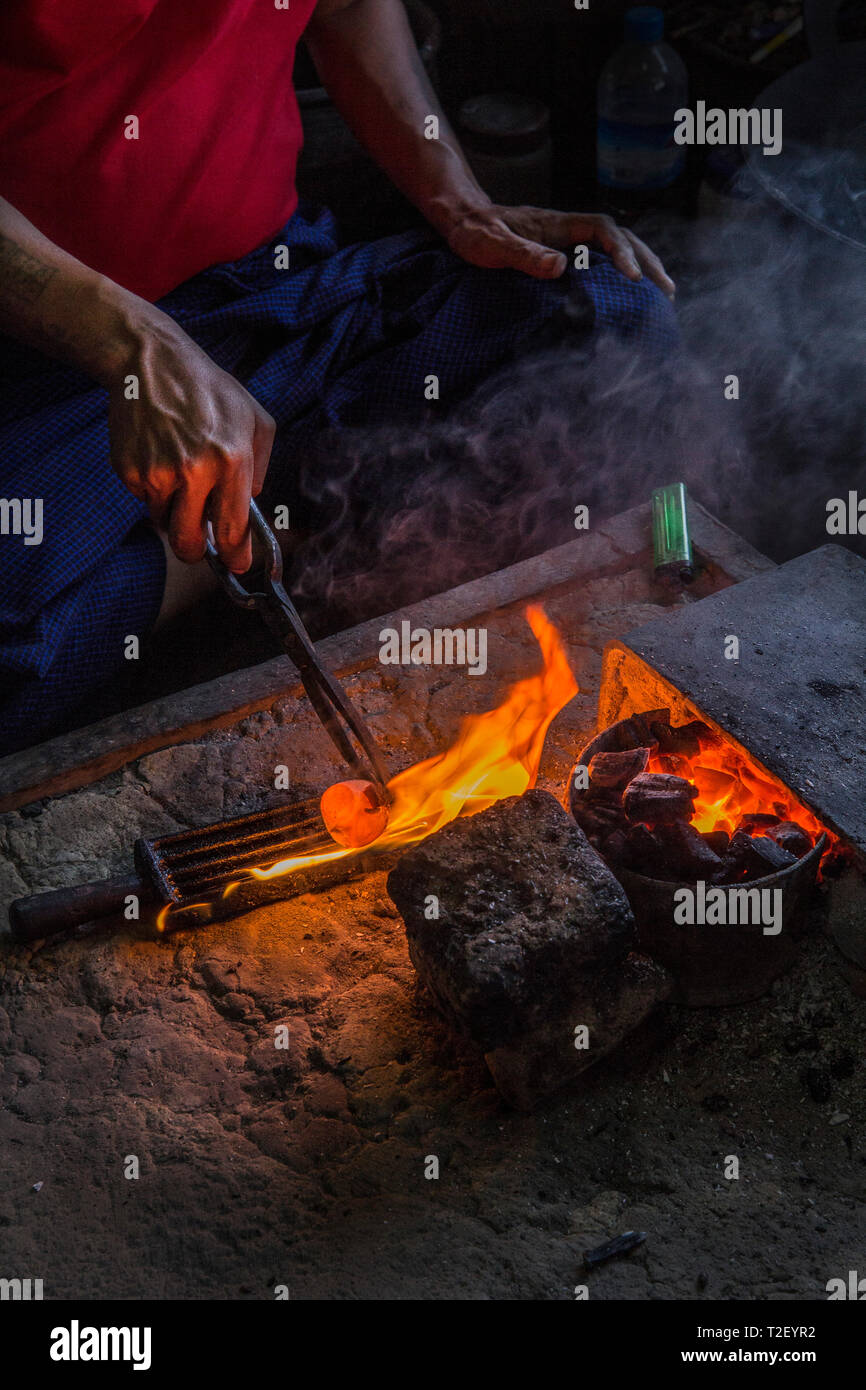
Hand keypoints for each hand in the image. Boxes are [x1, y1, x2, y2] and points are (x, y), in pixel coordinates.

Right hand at [108, 313, 274, 572]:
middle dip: (196, 550)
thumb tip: (251, 505)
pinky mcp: (128, 470)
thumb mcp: (254, 419)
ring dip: (174, 512)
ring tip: (180, 474)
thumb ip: (261, 467)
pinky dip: (154, 489)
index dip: (235, 555)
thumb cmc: (209, 390)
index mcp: (230, 459)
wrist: (150, 361)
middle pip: (188, 543)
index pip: (232, 529)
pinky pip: (144, 500)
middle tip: (200, 543)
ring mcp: (156, 473)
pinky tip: (160, 456)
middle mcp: (193, 471)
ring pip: (165, 522)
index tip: (237, 564)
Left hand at [446, 204, 675, 298]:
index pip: (603, 230)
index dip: (622, 251)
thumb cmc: (474, 233)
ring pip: (615, 249)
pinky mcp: (563, 255)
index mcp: (558, 224)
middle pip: (620, 238)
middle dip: (647, 261)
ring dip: (641, 267)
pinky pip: (600, 262)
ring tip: (662, 295)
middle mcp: (569, 230)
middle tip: (667, 290)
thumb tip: (561, 266)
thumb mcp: (492, 245)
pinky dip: (620, 276)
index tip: (632, 278)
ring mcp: (568, 242)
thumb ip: (523, 255)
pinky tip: (630, 296)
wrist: (462, 221)